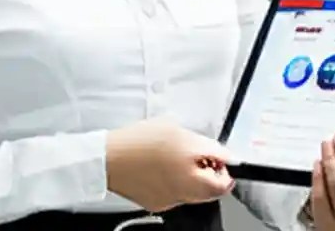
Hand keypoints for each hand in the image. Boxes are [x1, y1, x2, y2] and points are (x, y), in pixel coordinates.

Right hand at [105, 118, 234, 211]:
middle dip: (211, 174)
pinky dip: (176, 184)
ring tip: (179, 159)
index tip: (221, 158)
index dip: (226, 168)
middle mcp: (182, 192)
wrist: (107, 159)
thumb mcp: (178, 131)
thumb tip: (225, 154)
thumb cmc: (138, 141)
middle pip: (211, 191)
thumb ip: (206, 145)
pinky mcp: (156, 204)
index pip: (226, 182)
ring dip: (194, 179)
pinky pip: (176, 195)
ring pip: (194, 194)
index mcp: (191, 173)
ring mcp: (169, 201)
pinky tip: (164, 168)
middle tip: (203, 157)